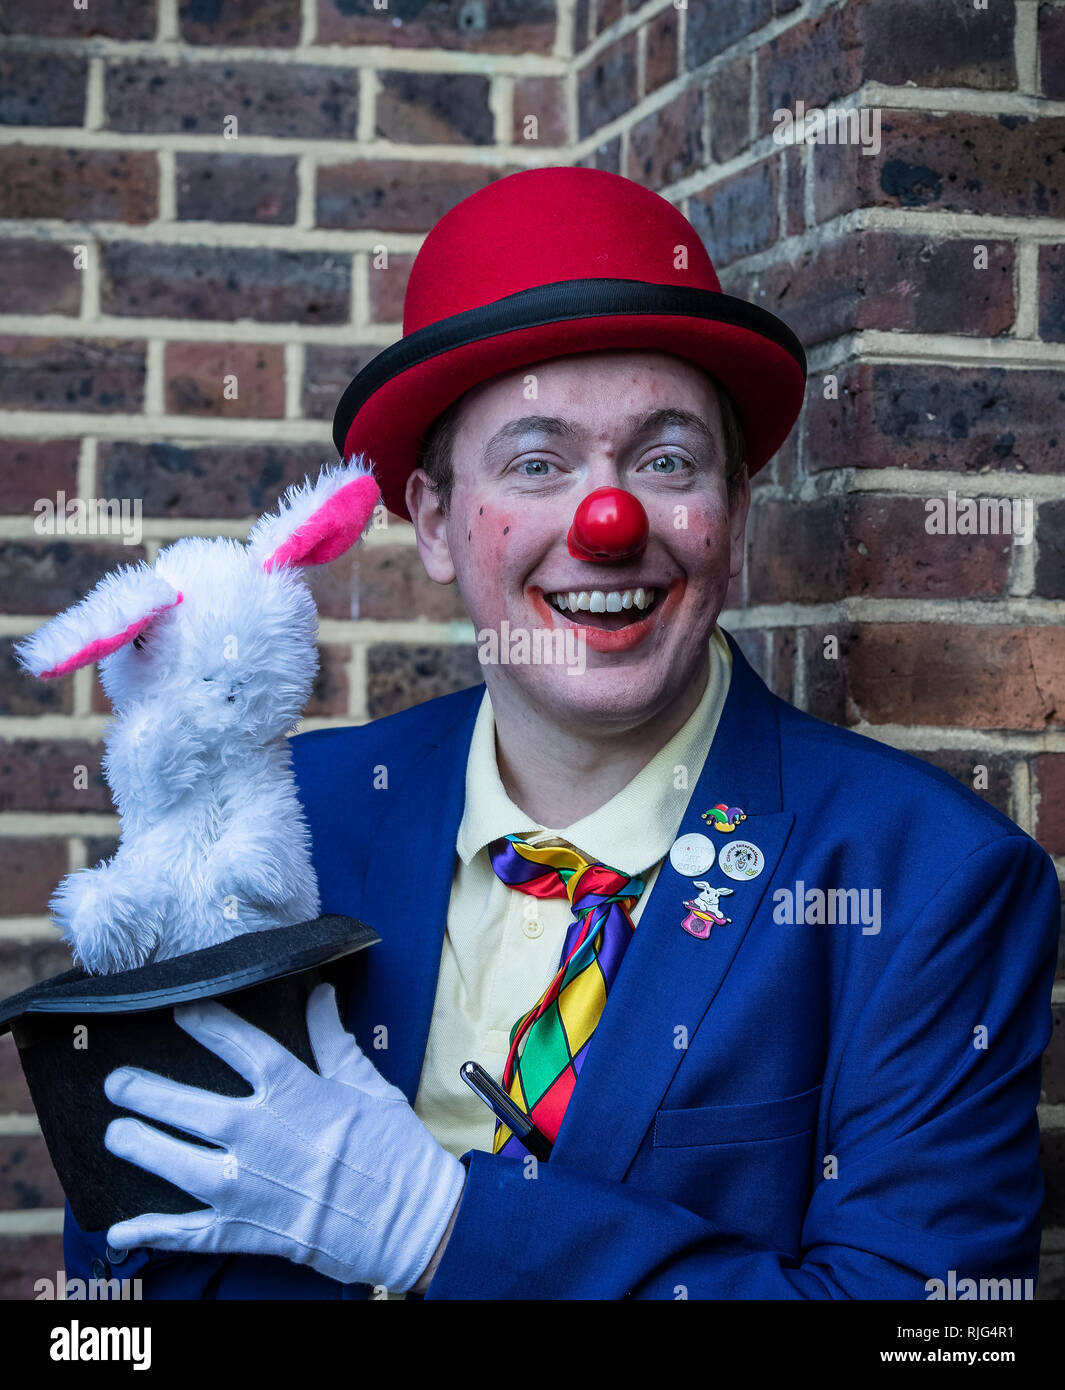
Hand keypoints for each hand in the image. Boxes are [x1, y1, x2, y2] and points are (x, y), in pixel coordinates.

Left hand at [103, 984, 465, 1292]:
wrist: (408, 1221)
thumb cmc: (393, 1149)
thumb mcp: (367, 1083)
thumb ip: (333, 1039)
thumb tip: (322, 995)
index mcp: (291, 1090)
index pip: (236, 1043)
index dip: (204, 1022)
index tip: (179, 1009)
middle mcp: (257, 1133)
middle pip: (186, 1104)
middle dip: (145, 1091)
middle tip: (118, 1082)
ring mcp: (245, 1185)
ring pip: (174, 1162)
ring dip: (139, 1146)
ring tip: (116, 1134)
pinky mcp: (245, 1230)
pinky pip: (187, 1233)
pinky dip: (151, 1232)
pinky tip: (119, 1229)